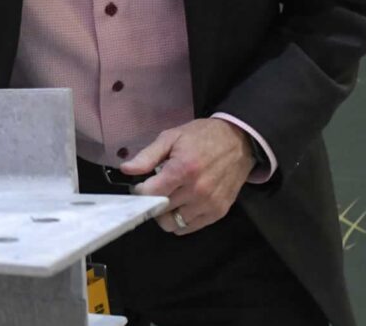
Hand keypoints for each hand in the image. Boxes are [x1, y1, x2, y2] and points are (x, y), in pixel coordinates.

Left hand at [121, 118, 254, 235]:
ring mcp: (209, 204)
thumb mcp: (171, 137)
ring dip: (166, 213)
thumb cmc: (201, 137)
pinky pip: (189, 227)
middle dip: (152, 201)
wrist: (239, 141)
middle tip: (156, 190)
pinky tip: (182, 204)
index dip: (139, 191)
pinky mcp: (219, 212)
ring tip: (170, 197)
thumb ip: (147, 156)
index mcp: (183, 169)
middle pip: (159, 211)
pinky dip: (181, 219)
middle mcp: (197, 190)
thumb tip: (126, 170)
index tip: (140, 185)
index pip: (150, 194)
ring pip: (173, 223)